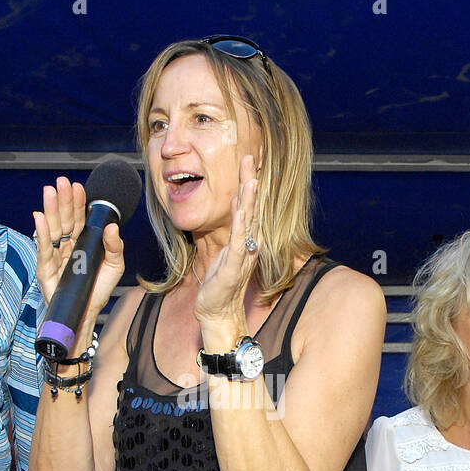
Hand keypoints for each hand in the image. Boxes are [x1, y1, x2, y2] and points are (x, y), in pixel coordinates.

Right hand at [33, 176, 125, 338]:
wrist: (86, 313)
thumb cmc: (98, 290)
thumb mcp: (114, 266)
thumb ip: (114, 246)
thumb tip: (112, 227)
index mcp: (82, 241)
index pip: (79, 218)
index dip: (77, 202)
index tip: (77, 187)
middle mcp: (67, 245)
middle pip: (64, 219)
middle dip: (62, 200)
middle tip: (61, 183)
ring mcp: (55, 254)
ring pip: (53, 229)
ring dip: (50, 209)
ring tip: (49, 192)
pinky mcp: (45, 267)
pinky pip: (44, 248)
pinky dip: (42, 233)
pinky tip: (40, 218)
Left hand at [194, 154, 257, 327]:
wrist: (218, 311)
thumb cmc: (222, 282)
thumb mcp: (227, 247)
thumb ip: (235, 225)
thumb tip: (237, 200)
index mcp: (247, 238)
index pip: (250, 205)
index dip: (249, 182)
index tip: (248, 160)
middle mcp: (249, 244)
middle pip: (251, 207)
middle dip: (250, 182)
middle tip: (249, 158)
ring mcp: (242, 255)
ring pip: (247, 223)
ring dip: (249, 200)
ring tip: (251, 179)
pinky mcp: (233, 267)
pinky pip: (238, 244)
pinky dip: (241, 227)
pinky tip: (242, 211)